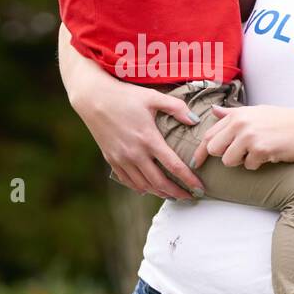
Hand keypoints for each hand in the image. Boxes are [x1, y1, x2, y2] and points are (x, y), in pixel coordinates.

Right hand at [73, 80, 206, 199]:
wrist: (93, 98)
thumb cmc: (125, 96)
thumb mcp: (153, 96)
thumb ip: (177, 108)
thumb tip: (195, 120)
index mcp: (148, 139)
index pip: (174, 166)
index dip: (189, 180)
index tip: (200, 188)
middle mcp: (135, 153)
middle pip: (160, 182)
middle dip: (177, 193)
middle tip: (190, 197)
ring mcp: (121, 158)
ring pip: (143, 185)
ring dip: (160, 193)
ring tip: (172, 195)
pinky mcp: (111, 159)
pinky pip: (127, 181)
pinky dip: (140, 188)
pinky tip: (147, 189)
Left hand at [189, 104, 293, 170]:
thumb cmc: (284, 121)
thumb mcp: (257, 112)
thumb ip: (232, 114)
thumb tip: (213, 110)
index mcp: (237, 114)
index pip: (209, 135)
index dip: (200, 151)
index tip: (195, 163)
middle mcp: (240, 123)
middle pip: (214, 149)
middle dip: (224, 156)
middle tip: (241, 153)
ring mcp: (249, 136)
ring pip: (228, 161)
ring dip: (241, 161)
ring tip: (258, 152)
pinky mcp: (260, 149)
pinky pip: (248, 166)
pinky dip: (258, 164)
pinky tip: (270, 154)